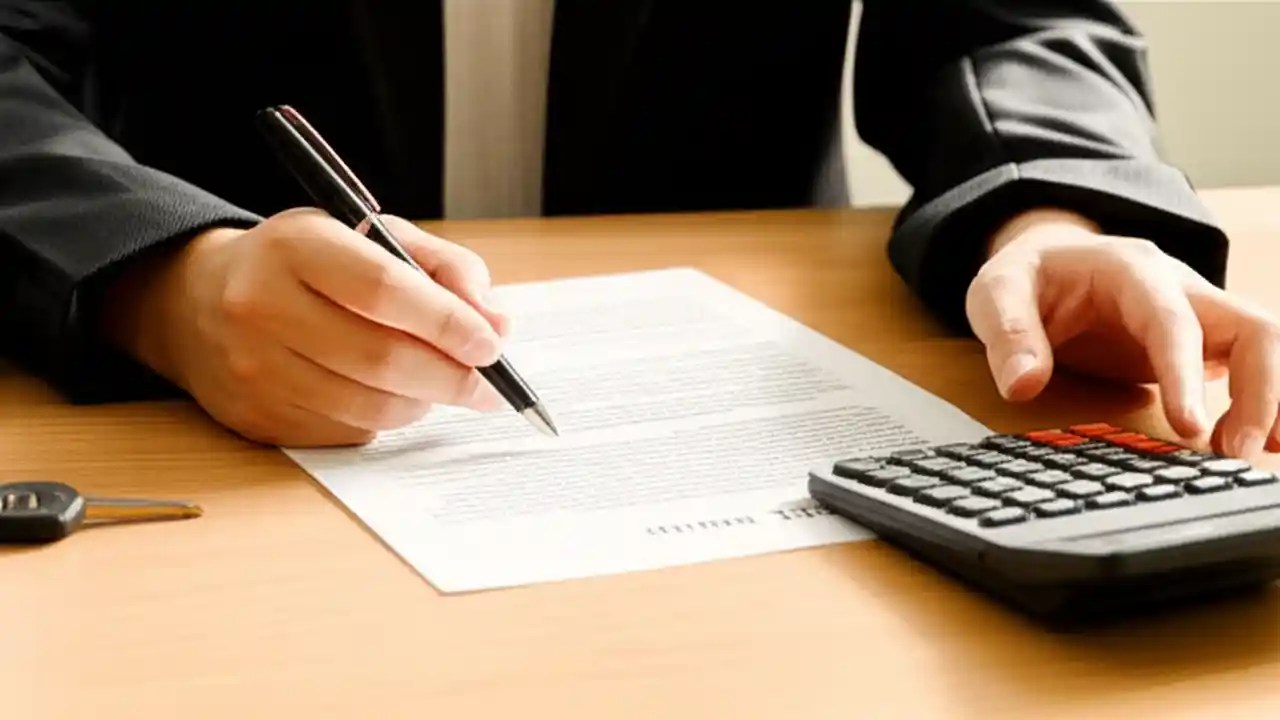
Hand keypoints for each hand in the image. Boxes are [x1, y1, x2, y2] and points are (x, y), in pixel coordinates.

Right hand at [102, 208, 509, 446]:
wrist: (201, 301)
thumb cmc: (307, 264)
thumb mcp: (374, 237)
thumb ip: (445, 268)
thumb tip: (497, 324)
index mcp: (296, 246)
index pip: (384, 289)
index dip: (447, 323)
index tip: (490, 344)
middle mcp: (263, 305)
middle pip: (381, 358)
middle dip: (452, 378)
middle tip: (490, 386)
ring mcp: (252, 368)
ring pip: (369, 405)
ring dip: (424, 403)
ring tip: (443, 387)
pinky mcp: (254, 417)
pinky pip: (346, 431)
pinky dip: (386, 418)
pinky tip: (391, 396)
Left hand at [966, 207, 1279, 459]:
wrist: (1050, 258)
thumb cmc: (1027, 275)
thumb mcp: (996, 291)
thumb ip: (1008, 334)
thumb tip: (1023, 386)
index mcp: (1132, 270)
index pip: (1172, 320)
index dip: (1184, 374)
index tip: (1190, 428)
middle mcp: (1180, 287)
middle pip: (1254, 328)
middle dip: (1261, 391)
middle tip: (1236, 454)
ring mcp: (1198, 314)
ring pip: (1265, 346)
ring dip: (1271, 400)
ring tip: (1245, 456)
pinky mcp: (1201, 342)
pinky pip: (1251, 367)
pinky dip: (1261, 402)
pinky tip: (1247, 444)